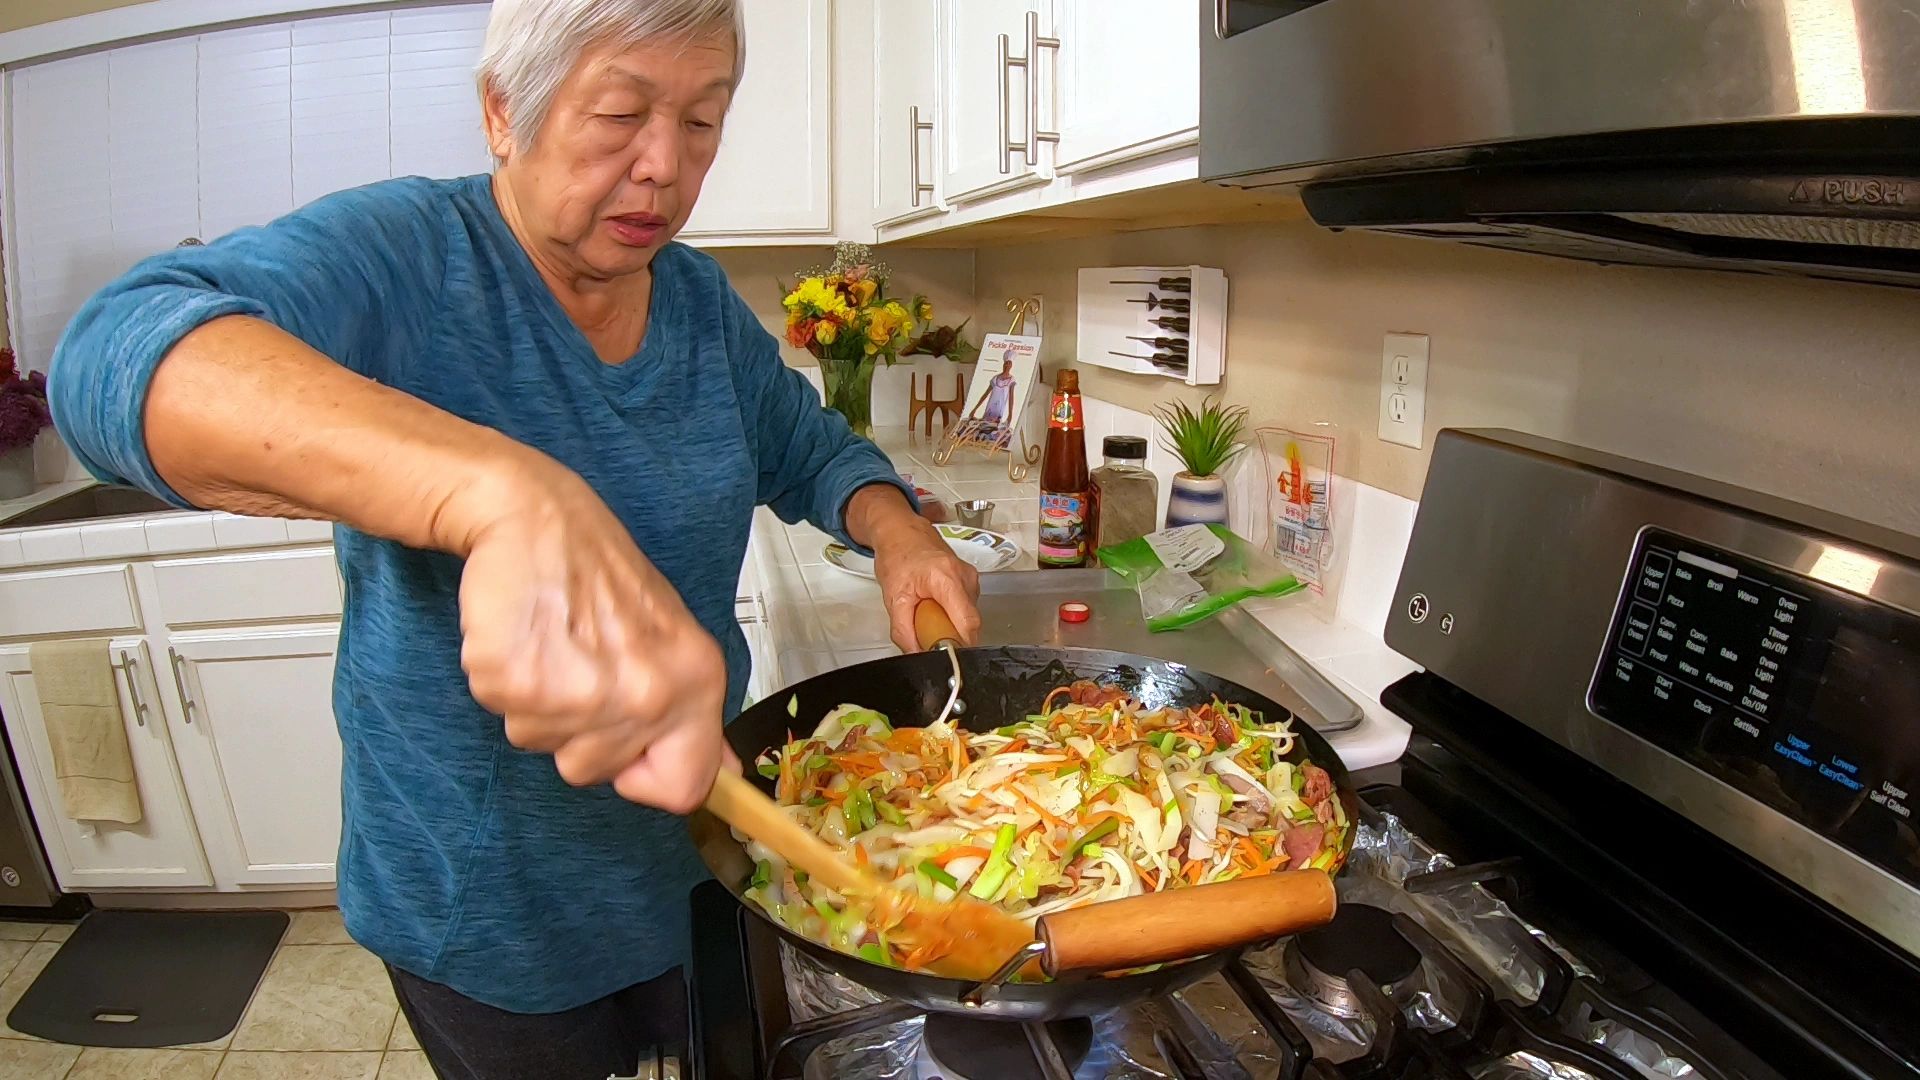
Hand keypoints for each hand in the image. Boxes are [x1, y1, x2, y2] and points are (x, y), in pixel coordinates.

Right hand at [452, 456, 737, 813]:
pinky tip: (524, 635)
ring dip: (537, 702)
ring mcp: (578, 692)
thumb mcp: (675, 639)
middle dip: (577, 731)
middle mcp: (644, 694)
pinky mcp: (516, 681)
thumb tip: (726, 776)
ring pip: (539, 744)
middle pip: (592, 772)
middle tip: (580, 662)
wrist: (539, 517)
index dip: (647, 774)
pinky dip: (502, 679)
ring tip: (553, 642)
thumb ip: (694, 714)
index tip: (629, 742)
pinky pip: (500, 711)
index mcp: (695, 683)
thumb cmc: (605, 576)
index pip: (684, 789)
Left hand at [848, 485, 982, 650]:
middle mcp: (965, 577)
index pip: (967, 622)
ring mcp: (970, 578)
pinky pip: (965, 609)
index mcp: (947, 578)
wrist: (901, 532)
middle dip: (950, 635)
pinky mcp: (970, 581)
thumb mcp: (894, 598)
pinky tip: (935, 605)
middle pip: (968, 622)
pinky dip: (950, 614)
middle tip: (926, 629)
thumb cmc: (898, 555)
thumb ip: (904, 631)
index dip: (961, 644)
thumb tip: (916, 655)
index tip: (947, 654)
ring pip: (967, 617)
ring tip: (928, 612)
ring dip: (949, 624)